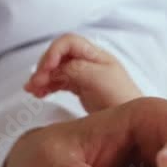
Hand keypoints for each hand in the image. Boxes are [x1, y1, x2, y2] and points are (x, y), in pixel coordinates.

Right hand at [24, 33, 141, 111]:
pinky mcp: (81, 88)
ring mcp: (85, 75)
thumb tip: (57, 67)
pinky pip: (58, 81)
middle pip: (59, 55)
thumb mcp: (99, 81)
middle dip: (44, 66)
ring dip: (42, 77)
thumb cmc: (122, 100)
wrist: (133, 124)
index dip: (53, 52)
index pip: (68, 42)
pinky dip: (46, 86)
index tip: (46, 68)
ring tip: (32, 90)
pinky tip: (38, 94)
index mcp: (97, 56)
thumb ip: (77, 69)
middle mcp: (90, 62)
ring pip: (56, 69)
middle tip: (35, 83)